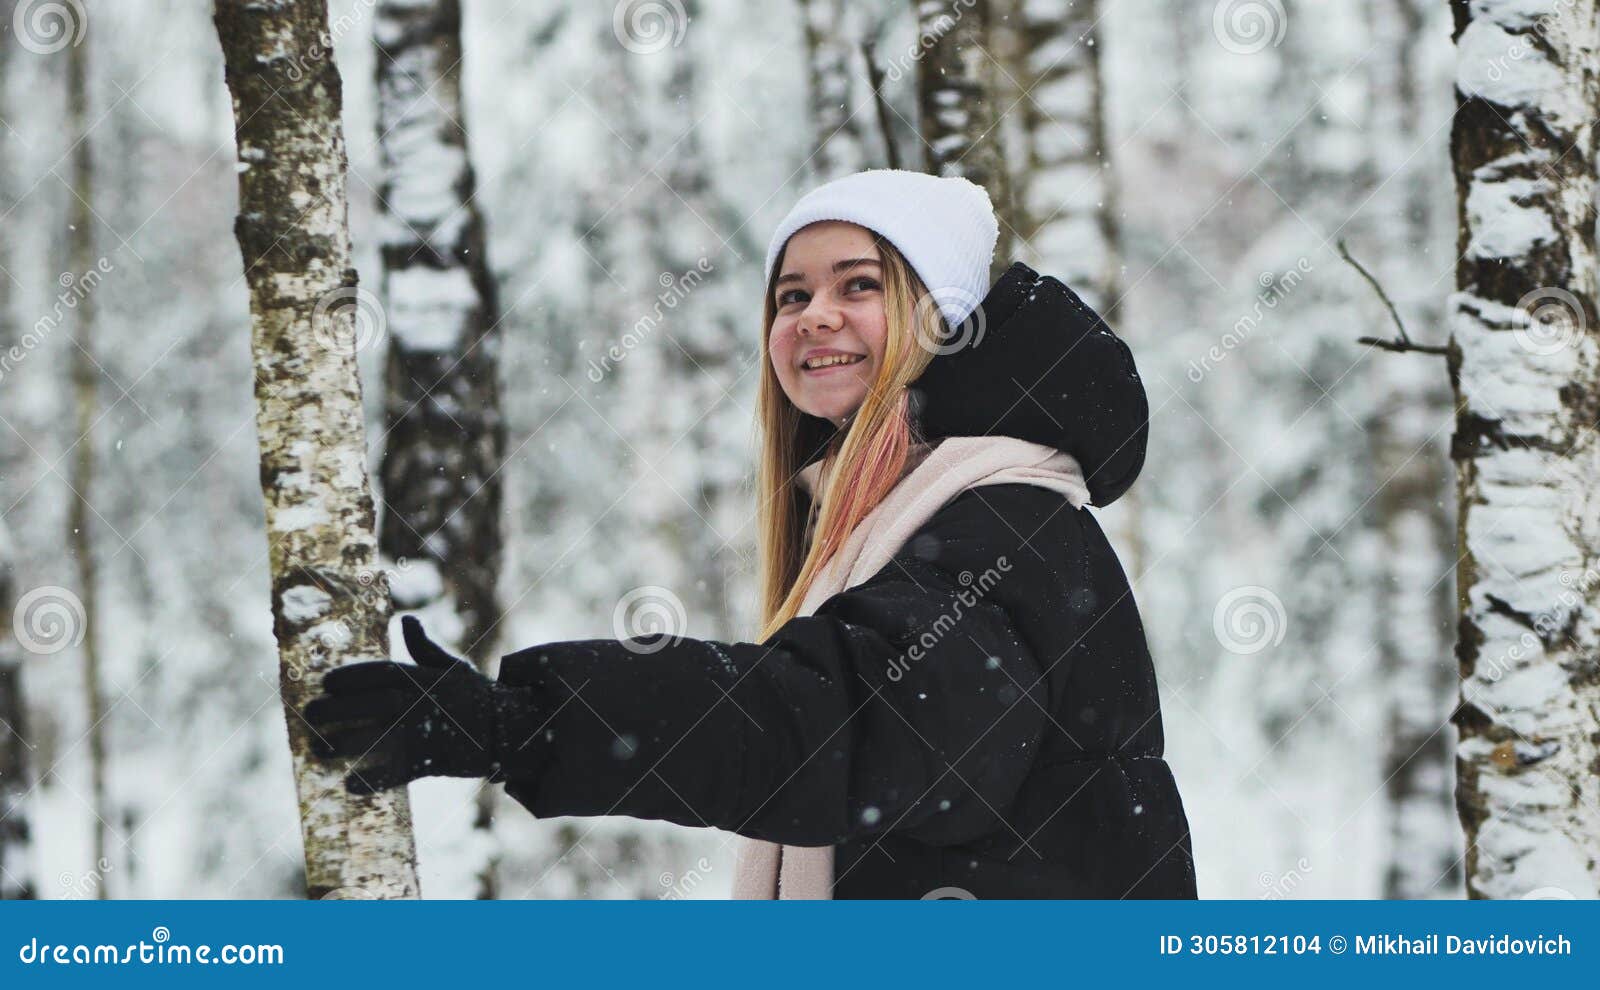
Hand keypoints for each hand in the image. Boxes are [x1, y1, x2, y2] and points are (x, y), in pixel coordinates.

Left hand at [304, 615, 507, 793]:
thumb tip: (406, 619)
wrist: (507, 729)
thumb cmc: (475, 695)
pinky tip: (348, 785)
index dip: (347, 677)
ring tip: (316, 750)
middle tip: (307, 716)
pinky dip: (371, 781)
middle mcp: (418, 703)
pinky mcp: (430, 761)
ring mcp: (423, 733)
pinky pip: (394, 773)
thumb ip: (424, 647)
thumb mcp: (452, 667)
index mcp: (422, 678)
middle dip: (332, 710)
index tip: (324, 683)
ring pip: (374, 738)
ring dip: (341, 745)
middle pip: (367, 704)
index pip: (377, 673)